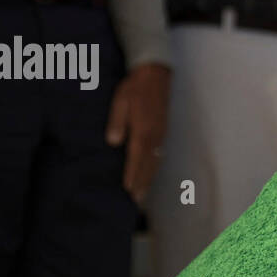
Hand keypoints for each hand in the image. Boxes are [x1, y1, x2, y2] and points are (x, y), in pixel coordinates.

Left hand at [105, 62, 169, 204]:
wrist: (155, 74)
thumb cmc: (134, 87)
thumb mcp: (120, 100)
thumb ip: (117, 122)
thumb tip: (113, 142)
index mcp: (143, 130)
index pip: (136, 159)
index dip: (132, 176)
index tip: (127, 191)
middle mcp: (154, 136)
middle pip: (148, 166)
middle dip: (142, 184)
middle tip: (135, 202)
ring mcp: (161, 135)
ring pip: (155, 163)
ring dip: (149, 179)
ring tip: (142, 195)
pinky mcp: (163, 132)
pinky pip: (159, 155)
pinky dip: (154, 168)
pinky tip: (149, 173)